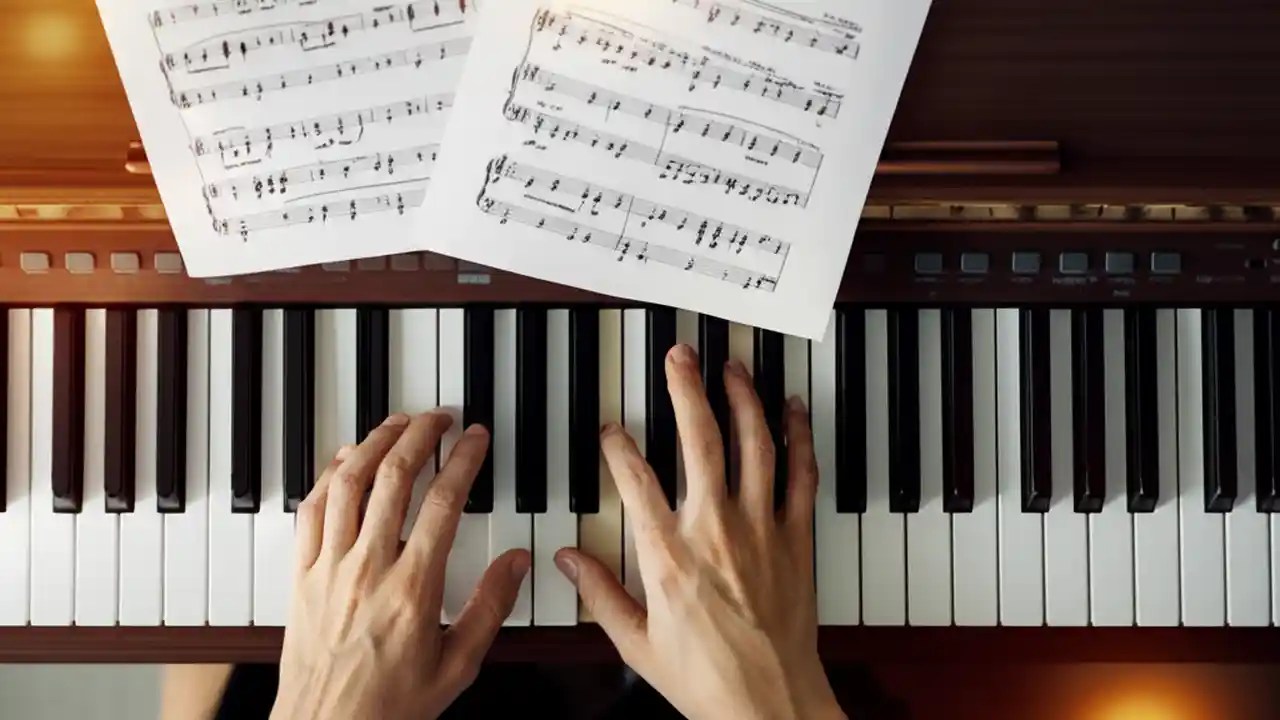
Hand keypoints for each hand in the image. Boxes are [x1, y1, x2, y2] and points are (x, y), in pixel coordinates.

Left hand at [272, 413, 530, 719]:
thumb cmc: (390, 706)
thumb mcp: (458, 665)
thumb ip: (490, 607)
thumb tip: (517, 561)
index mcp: (412, 588)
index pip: (443, 502)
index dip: (463, 460)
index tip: (475, 438)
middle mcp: (367, 569)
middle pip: (393, 478)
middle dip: (419, 435)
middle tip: (439, 418)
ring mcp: (329, 568)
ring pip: (347, 483)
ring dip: (373, 443)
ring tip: (396, 423)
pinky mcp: (301, 575)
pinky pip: (310, 510)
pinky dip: (328, 477)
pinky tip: (344, 461)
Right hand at [555, 345, 843, 719]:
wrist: (770, 704)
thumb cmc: (705, 679)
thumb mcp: (636, 642)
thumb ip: (601, 594)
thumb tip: (568, 559)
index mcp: (669, 554)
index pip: (635, 479)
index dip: (619, 446)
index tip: (612, 430)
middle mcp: (715, 529)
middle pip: (699, 439)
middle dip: (685, 389)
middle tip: (678, 355)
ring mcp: (761, 528)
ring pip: (754, 444)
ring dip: (742, 398)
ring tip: (732, 367)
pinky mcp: (796, 538)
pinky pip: (801, 475)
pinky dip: (798, 438)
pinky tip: (791, 410)